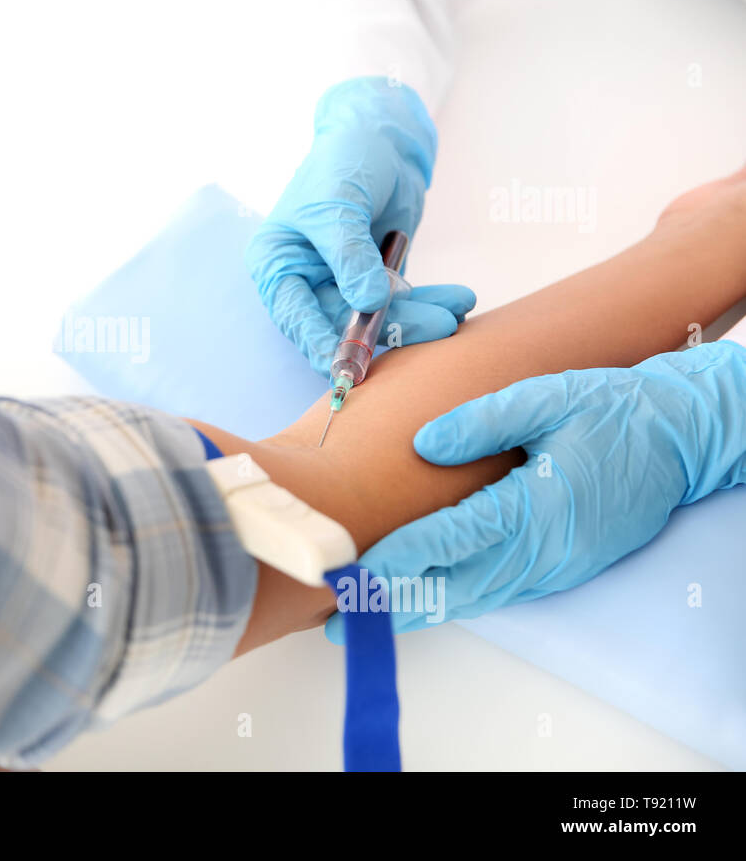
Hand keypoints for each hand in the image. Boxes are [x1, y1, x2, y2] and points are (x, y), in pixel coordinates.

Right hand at [246, 76, 473, 375]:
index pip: (295, 314)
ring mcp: (343, 283)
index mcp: (278, 263)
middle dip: (389, 328)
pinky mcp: (378, 280)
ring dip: (418, 318)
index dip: (320, 342)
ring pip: (377, 319)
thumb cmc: (344, 159)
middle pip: (342, 323)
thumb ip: (349, 255)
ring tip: (455, 311)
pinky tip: (457, 301)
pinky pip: (402, 304)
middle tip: (434, 328)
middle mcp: (305, 280)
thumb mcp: (339, 202)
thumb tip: (367, 303)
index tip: (349, 367)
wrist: (382, 136)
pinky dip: (430, 304)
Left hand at [326, 342, 745, 641]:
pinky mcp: (557, 569)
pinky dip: (453, 599)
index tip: (354, 574)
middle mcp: (543, 549)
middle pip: (456, 588)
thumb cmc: (611, 413)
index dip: (399, 560)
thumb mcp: (548, 399)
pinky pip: (495, 591)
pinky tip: (417, 598)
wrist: (678, 441)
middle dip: (395, 604)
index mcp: (536, 507)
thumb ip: (483, 421)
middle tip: (339, 617)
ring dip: (419, 609)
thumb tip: (424, 443)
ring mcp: (552, 566)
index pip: (452, 541)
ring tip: (363, 617)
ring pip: (474, 598)